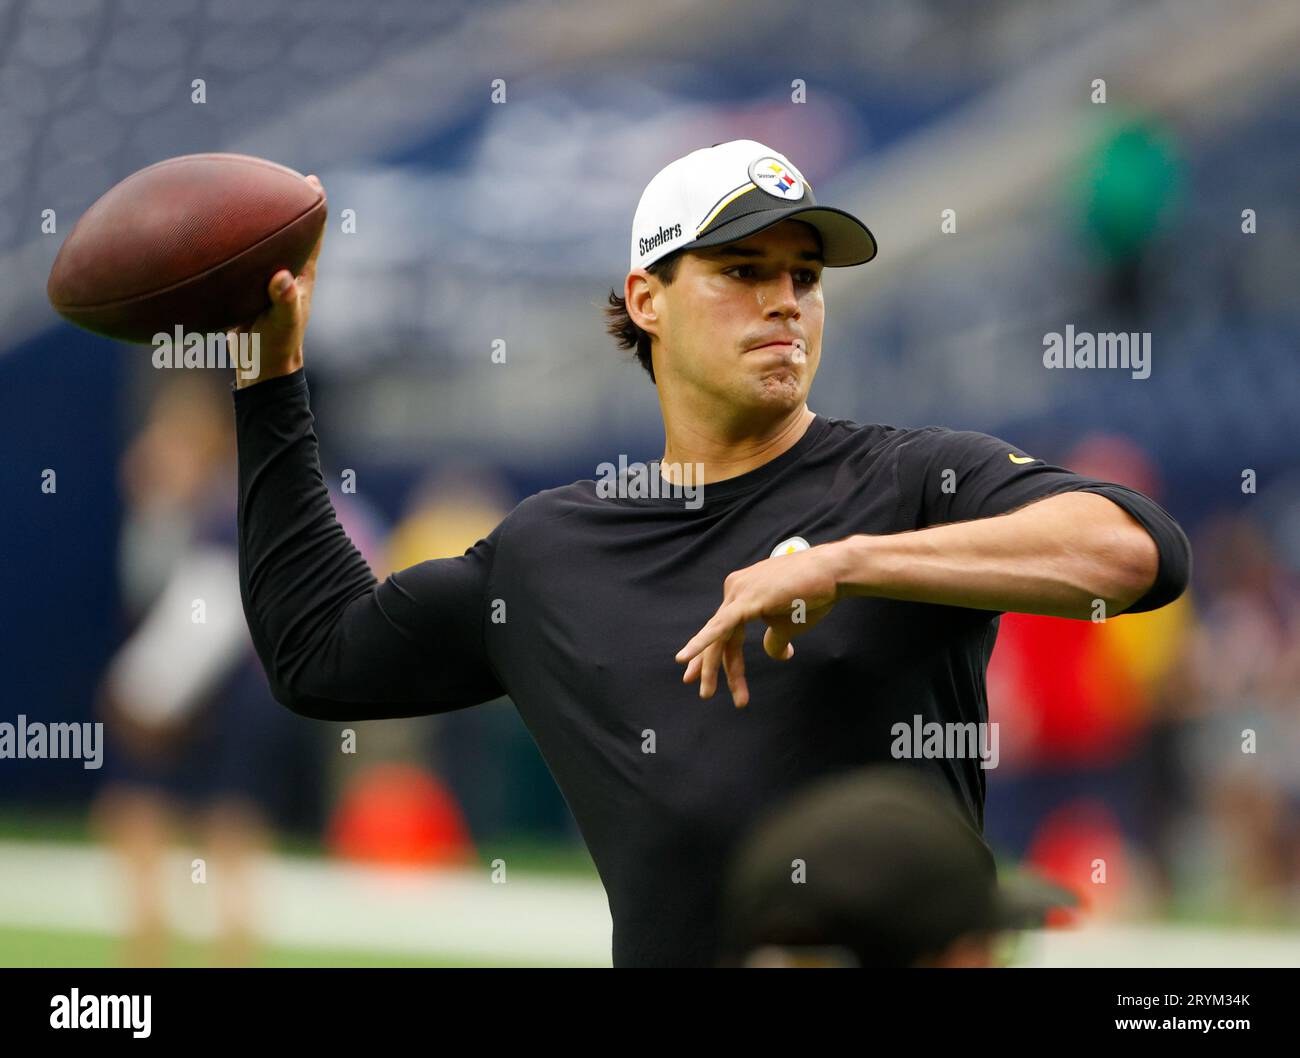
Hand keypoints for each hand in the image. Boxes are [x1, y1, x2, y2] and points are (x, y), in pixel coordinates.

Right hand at [232, 174, 324, 388]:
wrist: (259, 367)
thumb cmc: (276, 346)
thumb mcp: (281, 324)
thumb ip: (283, 301)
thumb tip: (282, 277)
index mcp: (300, 275)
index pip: (311, 235)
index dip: (313, 208)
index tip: (310, 183)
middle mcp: (284, 271)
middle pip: (287, 230)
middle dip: (282, 204)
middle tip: (275, 175)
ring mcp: (264, 279)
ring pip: (261, 242)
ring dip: (252, 221)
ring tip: (238, 193)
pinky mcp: (244, 288)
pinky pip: (237, 259)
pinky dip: (227, 245)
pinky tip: (206, 234)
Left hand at [674, 542, 846, 707]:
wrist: (833, 573)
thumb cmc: (814, 595)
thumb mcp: (789, 625)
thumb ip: (776, 641)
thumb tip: (777, 655)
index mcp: (741, 594)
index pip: (723, 630)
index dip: (712, 654)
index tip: (699, 676)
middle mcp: (734, 590)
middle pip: (717, 635)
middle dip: (706, 665)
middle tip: (702, 691)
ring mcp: (739, 592)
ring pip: (718, 636)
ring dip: (712, 667)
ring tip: (707, 693)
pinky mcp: (747, 599)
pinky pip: (720, 627)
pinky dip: (703, 642)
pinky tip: (686, 657)